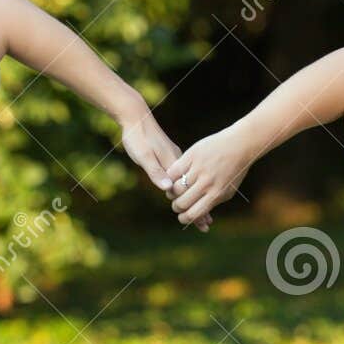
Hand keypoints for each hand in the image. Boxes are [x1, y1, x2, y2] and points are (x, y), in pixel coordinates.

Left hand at [120, 109, 212, 230]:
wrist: (137, 117)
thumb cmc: (138, 137)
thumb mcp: (145, 155)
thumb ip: (156, 171)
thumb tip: (168, 189)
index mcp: (173, 164)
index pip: (187, 191)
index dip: (195, 207)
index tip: (203, 222)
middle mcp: (179, 163)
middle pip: (193, 190)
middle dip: (200, 209)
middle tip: (206, 226)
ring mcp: (177, 160)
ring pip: (192, 184)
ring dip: (198, 200)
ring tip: (205, 215)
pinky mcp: (173, 157)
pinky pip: (188, 177)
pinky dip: (192, 188)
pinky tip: (195, 194)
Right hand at [165, 127, 251, 228]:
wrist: (240, 145)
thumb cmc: (234, 171)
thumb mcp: (227, 191)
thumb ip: (212, 203)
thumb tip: (195, 216)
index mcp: (216, 194)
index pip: (193, 214)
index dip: (184, 219)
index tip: (181, 217)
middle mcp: (207, 183)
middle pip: (182, 203)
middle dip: (176, 207)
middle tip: (177, 204)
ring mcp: (199, 169)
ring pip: (175, 188)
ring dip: (172, 193)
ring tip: (174, 191)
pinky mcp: (192, 156)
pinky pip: (173, 172)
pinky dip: (170, 178)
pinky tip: (172, 178)